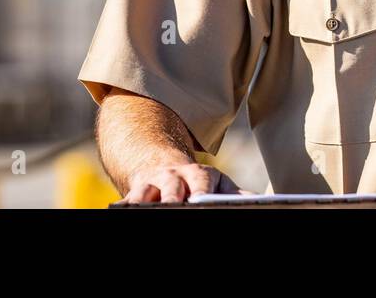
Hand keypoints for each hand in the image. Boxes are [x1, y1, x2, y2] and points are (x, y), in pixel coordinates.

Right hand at [119, 162, 241, 203]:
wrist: (160, 164)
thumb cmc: (195, 181)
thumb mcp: (215, 182)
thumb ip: (233, 192)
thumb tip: (255, 200)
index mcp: (197, 174)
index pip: (201, 182)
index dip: (201, 191)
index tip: (202, 202)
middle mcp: (172, 177)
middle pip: (172, 189)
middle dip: (173, 199)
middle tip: (176, 208)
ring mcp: (150, 184)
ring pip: (144, 194)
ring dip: (144, 203)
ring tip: (148, 211)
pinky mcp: (131, 195)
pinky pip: (125, 202)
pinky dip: (123, 207)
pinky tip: (121, 211)